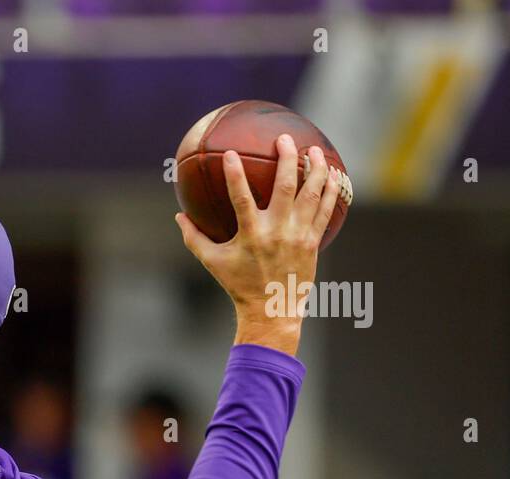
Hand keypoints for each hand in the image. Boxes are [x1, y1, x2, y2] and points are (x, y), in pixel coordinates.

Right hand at [175, 134, 342, 355]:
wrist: (272, 309)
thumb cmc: (239, 285)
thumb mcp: (212, 262)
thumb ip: (194, 238)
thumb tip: (178, 216)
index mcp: (250, 235)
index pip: (241, 198)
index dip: (235, 175)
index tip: (231, 153)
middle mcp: (277, 232)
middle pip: (286, 186)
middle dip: (288, 157)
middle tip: (284, 139)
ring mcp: (298, 235)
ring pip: (312, 194)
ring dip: (315, 168)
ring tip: (314, 149)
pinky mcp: (313, 241)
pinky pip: (325, 210)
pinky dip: (329, 190)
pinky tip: (331, 173)